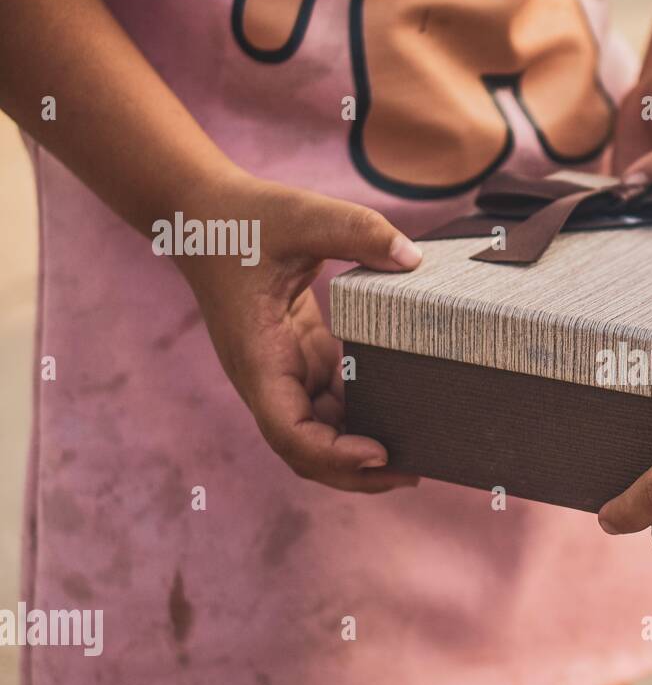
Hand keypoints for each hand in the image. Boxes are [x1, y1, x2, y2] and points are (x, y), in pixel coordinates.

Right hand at [177, 171, 422, 492]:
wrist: (202, 211)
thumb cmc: (243, 217)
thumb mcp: (301, 215)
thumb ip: (357, 232)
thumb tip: (412, 259)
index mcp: (258, 358)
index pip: (289, 432)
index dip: (333, 454)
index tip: (379, 453)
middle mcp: (267, 376)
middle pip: (307, 450)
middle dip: (356, 472)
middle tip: (415, 472)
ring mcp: (282, 370)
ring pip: (320, 432)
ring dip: (360, 449)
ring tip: (416, 452)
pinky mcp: (299, 357)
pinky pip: (330, 401)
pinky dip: (361, 413)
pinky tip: (403, 408)